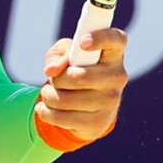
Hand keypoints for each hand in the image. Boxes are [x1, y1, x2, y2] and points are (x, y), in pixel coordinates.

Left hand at [36, 27, 128, 148]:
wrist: (88, 108)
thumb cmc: (78, 70)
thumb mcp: (67, 54)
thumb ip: (58, 54)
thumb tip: (52, 70)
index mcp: (113, 54)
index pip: (116, 40)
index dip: (101, 39)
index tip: (82, 42)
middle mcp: (118, 77)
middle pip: (79, 77)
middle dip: (58, 79)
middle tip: (54, 80)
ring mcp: (111, 102)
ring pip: (65, 99)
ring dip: (48, 96)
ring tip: (47, 94)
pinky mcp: (98, 123)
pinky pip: (62, 118)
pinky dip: (46, 112)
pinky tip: (45, 109)